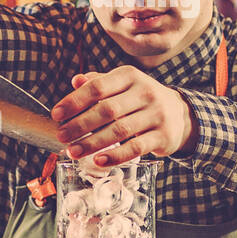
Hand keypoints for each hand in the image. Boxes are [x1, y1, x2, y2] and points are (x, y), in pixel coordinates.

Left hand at [51, 66, 198, 166]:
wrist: (180, 113)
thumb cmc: (140, 99)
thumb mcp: (123, 85)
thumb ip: (99, 82)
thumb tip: (75, 80)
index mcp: (130, 76)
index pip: (98, 87)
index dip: (74, 101)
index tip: (56, 114)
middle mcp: (145, 92)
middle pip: (107, 110)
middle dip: (80, 125)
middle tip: (62, 135)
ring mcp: (156, 114)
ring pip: (120, 130)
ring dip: (93, 143)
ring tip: (73, 151)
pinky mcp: (163, 136)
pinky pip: (136, 148)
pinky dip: (115, 156)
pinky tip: (99, 161)